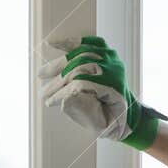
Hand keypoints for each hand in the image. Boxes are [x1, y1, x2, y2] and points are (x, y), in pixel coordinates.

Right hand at [38, 35, 167, 151]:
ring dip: (58, 63)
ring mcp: (110, 57)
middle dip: (57, 81)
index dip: (62, 92)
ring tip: (42, 74)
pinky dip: (70, 42)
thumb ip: (85, 114)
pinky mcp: (106, 52)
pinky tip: (53, 44)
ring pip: (80, 54)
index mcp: (113, 86)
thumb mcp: (100, 125)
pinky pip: (88, 42)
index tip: (49, 102)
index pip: (81, 83)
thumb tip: (65, 98)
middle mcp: (113, 67)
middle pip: (78, 67)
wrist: (125, 112)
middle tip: (43, 92)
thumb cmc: (112, 120)